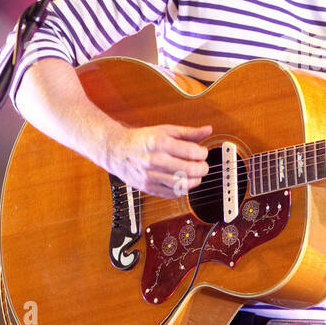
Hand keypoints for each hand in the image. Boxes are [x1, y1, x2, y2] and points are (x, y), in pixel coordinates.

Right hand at [95, 119, 211, 198]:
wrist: (116, 151)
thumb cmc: (143, 139)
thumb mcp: (165, 130)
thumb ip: (189, 132)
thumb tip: (208, 130)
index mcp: (161, 143)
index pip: (193, 152)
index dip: (203, 153)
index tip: (202, 152)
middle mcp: (155, 160)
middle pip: (190, 170)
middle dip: (202, 168)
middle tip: (202, 165)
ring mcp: (151, 176)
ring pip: (183, 185)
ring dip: (195, 181)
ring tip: (194, 174)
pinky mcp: (148, 188)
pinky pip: (172, 194)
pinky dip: (182, 190)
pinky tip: (183, 181)